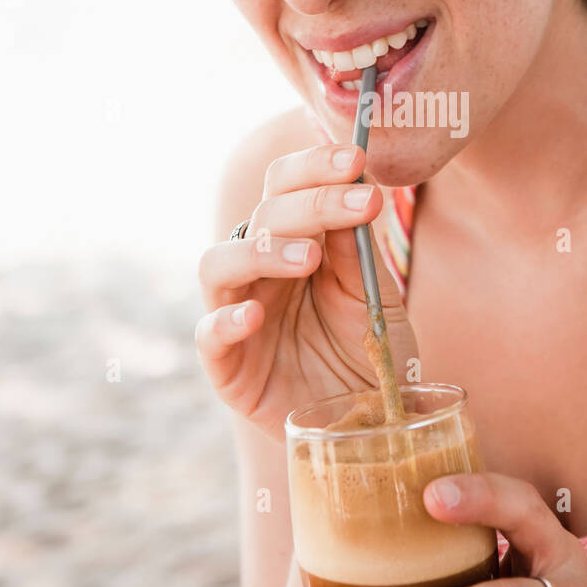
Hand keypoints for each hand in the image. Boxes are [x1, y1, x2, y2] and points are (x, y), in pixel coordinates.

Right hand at [194, 143, 417, 443]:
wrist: (372, 428)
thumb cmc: (372, 356)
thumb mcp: (376, 298)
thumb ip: (356, 252)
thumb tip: (351, 189)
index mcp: (295, 241)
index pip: (287, 186)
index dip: (315, 166)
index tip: (356, 158)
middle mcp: (260, 271)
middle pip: (262, 216)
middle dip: (311, 202)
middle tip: (359, 201)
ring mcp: (236, 313)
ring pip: (219, 263)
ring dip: (263, 250)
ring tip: (307, 257)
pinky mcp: (226, 366)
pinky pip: (209, 336)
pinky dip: (226, 321)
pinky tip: (254, 315)